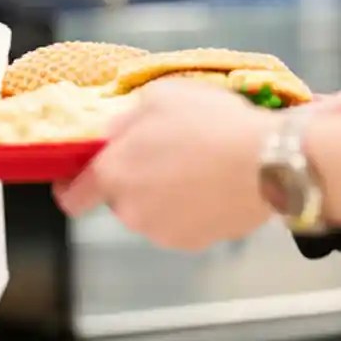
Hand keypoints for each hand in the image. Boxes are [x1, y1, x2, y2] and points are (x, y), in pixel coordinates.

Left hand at [56, 80, 277, 250]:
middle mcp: (131, 212)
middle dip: (134, 180)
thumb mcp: (159, 97)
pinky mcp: (196, 243)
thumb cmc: (211, 122)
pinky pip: (183, 223)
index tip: (76, 179)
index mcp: (113, 174)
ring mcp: (164, 233)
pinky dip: (191, 209)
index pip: (72, 198)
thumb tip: (115, 135)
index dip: (70, 187)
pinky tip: (214, 185)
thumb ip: (126, 120)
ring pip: (152, 212)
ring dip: (164, 194)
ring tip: (197, 166)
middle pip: (119, 199)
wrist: (270, 161)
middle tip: (164, 153)